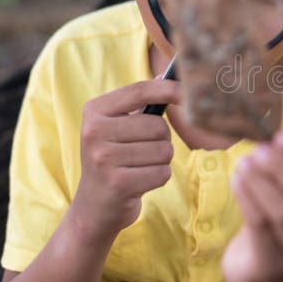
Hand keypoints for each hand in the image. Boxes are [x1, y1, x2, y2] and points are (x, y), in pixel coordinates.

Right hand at [72, 80, 180, 244]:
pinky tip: (140, 182)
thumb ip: (140, 101)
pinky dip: (159, 177)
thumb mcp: (118, 126)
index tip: (188, 94)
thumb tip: (164, 75)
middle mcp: (94, 132)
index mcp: (94, 111)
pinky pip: (162, 173)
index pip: (140, 90)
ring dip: (161, 160)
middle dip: (162, 140)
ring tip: (140, 167)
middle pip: (158, 126)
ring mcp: (103, 159)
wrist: (94, 206)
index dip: (170, 90)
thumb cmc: (113, 158)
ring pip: (164, 150)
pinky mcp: (118, 184)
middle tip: (142, 151)